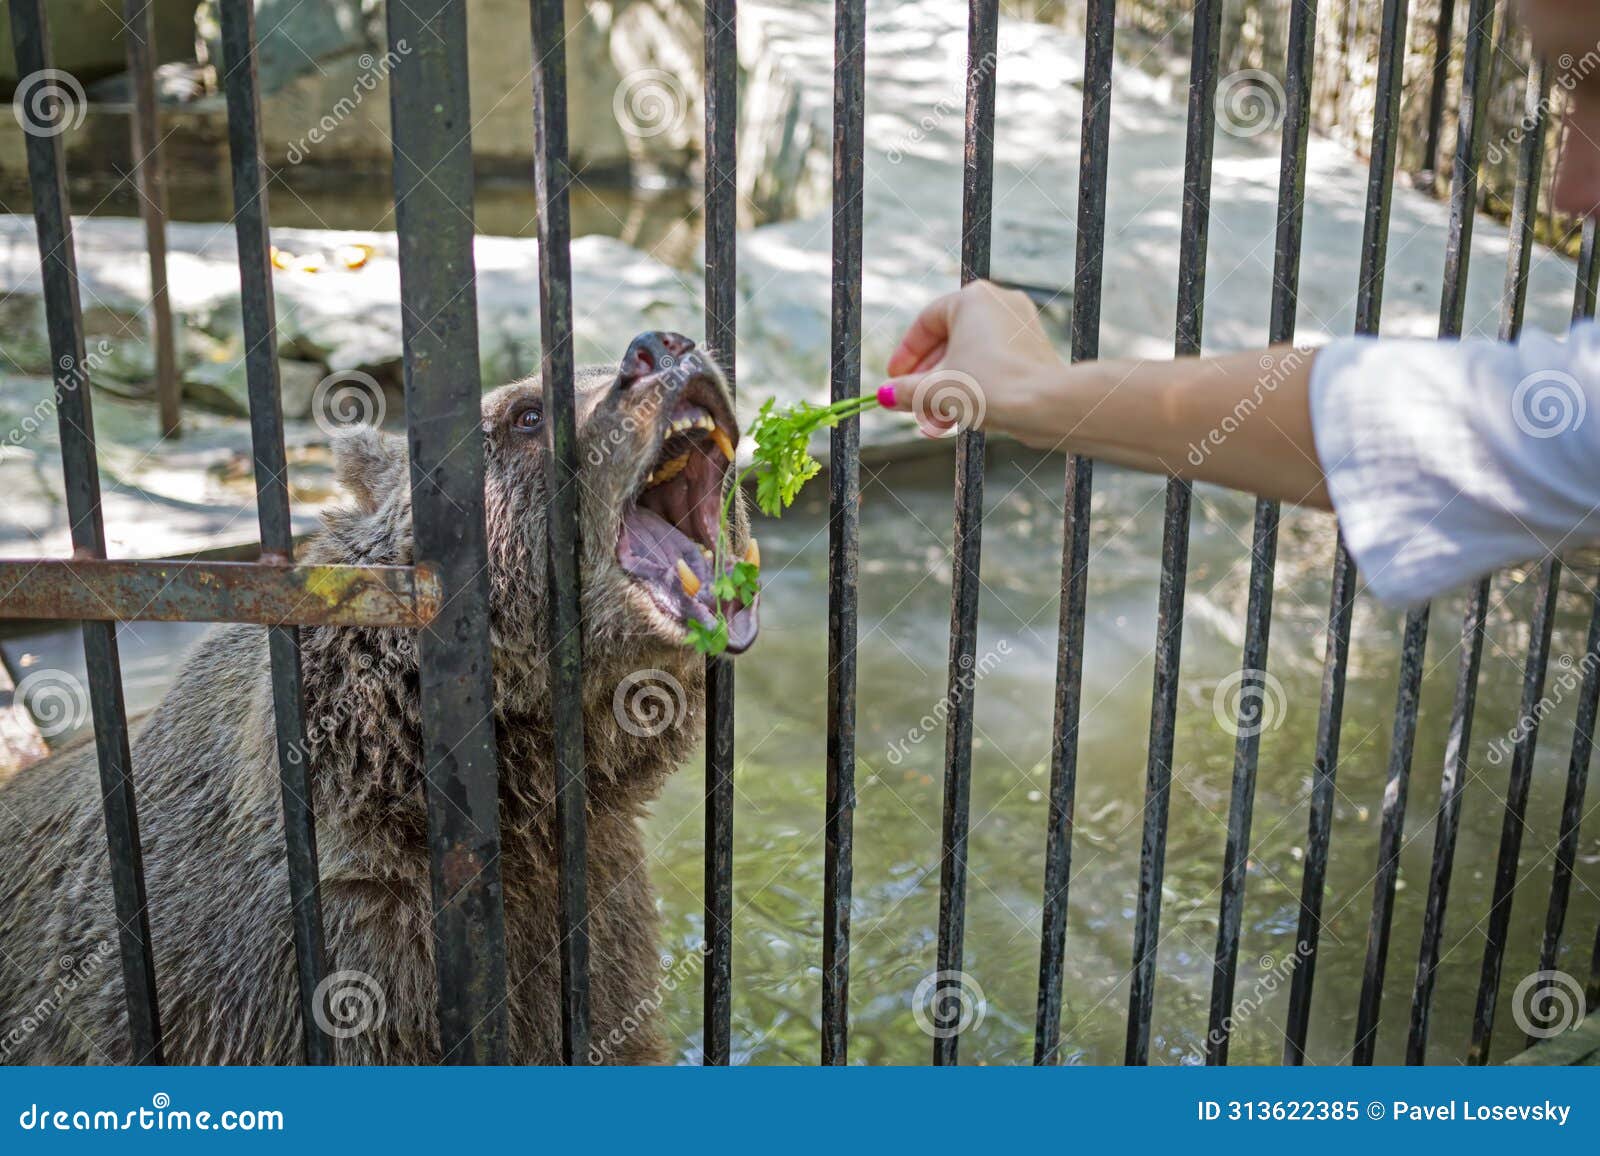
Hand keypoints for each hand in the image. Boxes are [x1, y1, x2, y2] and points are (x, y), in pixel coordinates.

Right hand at [877, 280, 1066, 445]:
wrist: (1044, 406)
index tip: (893, 380)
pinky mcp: (1032, 351)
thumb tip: (886, 396)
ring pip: (970, 360)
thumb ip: (905, 391)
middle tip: (911, 407)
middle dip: (926, 383)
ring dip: (946, 392)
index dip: (905, 355)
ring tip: (933, 424)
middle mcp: (998, 304)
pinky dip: (972, 389)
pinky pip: (992, 367)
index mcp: (972, 298)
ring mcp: (1020, 326)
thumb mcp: (934, 390)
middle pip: (948, 344)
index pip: (926, 322)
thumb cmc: (988, 387)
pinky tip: (957, 420)